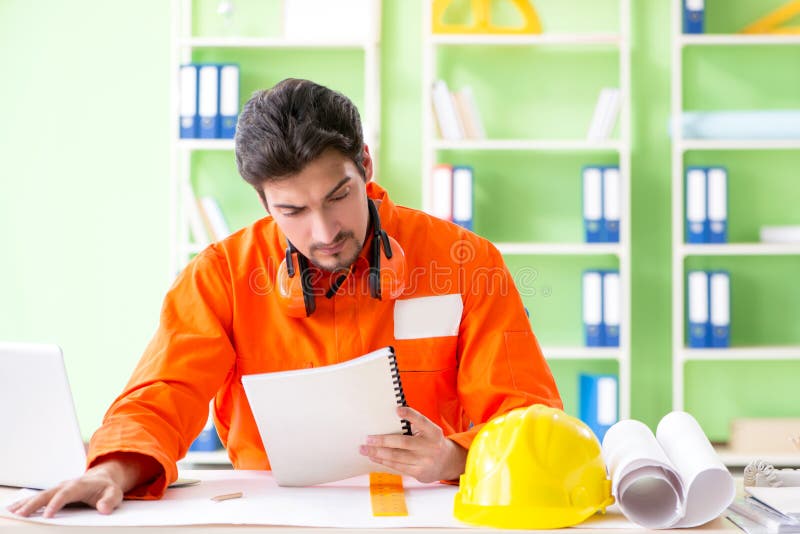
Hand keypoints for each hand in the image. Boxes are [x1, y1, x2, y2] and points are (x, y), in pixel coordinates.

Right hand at [6, 453, 159, 517]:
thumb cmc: (107, 488)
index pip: (66, 493)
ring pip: (40, 495)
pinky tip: (15, 509)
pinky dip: (26, 502)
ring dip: (26, 503)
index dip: (56, 503)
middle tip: (21, 514)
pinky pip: (38, 497)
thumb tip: (103, 508)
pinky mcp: (54, 493)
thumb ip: (110, 500)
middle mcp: (66, 485)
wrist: (103, 478)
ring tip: (13, 512)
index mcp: (80, 485)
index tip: (48, 515)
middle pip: (48, 493)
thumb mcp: (114, 493)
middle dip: (34, 504)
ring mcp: (58, 488)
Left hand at [359, 406, 466, 482]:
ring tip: (364, 449)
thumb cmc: (431, 442)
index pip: (422, 421)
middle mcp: (430, 447)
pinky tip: (374, 457)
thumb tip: (389, 416)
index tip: (397, 409)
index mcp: (433, 432)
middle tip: (368, 438)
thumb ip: (415, 425)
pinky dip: (383, 461)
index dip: (410, 415)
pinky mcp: (418, 472)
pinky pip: (397, 467)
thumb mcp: (429, 431)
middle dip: (383, 441)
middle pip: (403, 443)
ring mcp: (424, 461)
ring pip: (397, 457)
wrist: (447, 463)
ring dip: (378, 453)